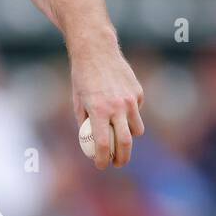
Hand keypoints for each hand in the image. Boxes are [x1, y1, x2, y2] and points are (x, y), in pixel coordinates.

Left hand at [69, 38, 144, 169]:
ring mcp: (130, 100)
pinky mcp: (138, 93)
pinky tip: (119, 104)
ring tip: (119, 135)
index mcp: (99, 111)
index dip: (103, 159)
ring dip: (129, 137)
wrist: (96, 50)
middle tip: (118, 163)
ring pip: (137, 130)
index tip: (101, 165)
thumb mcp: (77, 101)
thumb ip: (84, 122)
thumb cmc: (82, 77)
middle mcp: (117, 107)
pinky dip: (130, 115)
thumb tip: (90, 143)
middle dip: (123, 158)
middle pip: (126, 143)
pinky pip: (137, 112)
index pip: (103, 144)